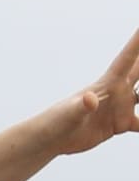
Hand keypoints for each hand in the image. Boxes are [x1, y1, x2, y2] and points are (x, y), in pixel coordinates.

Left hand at [44, 26, 138, 156]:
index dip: (137, 42)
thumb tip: (90, 98)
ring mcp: (119, 107)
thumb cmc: (56, 122)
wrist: (51, 138)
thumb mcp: (70, 114)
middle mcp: (116, 92)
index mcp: (106, 84)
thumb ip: (82, 106)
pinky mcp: (120, 123)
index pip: (127, 59)